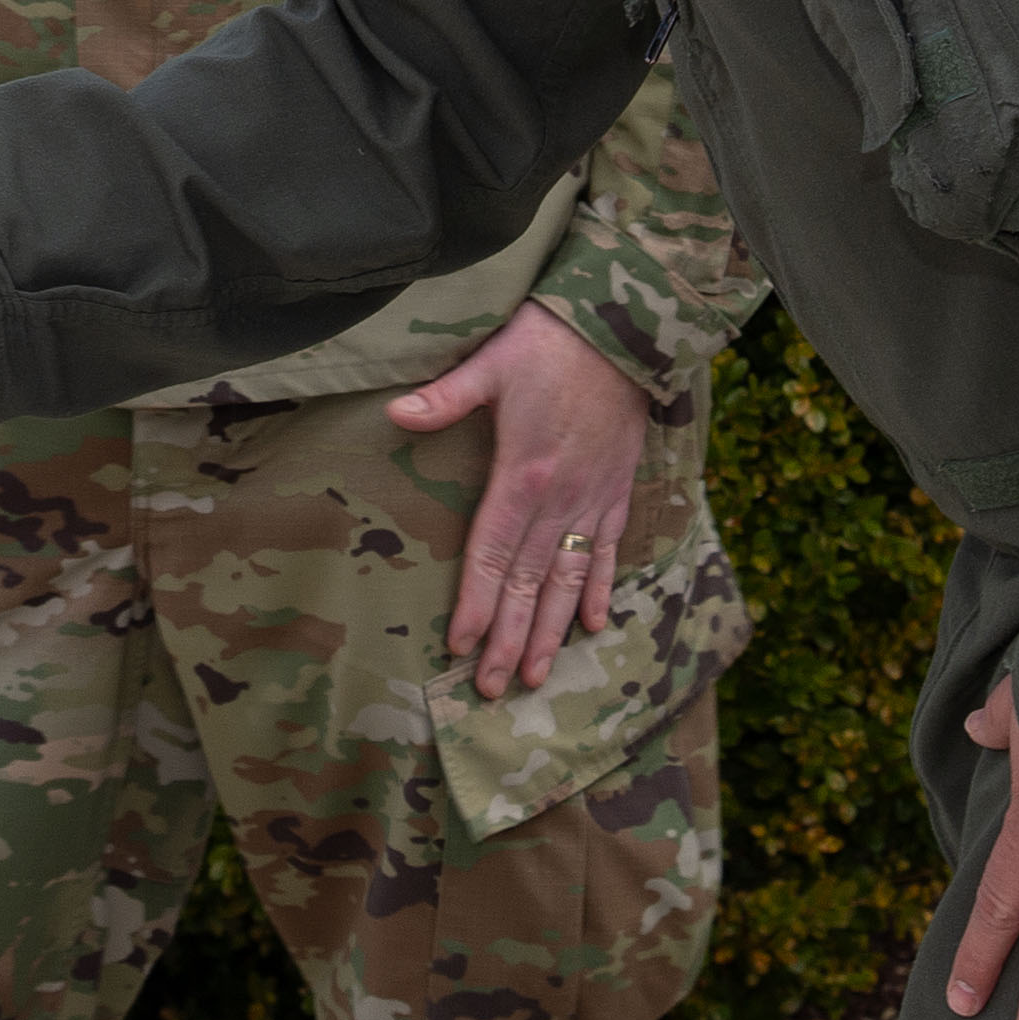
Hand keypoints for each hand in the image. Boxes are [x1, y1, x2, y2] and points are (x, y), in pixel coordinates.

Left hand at [385, 302, 651, 698]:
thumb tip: (395, 413)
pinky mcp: (618, 490)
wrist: (623, 330)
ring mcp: (593, 499)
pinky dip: (601, 590)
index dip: (476, 603)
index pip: (493, 555)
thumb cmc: (549, 343)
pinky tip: (595, 627)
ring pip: (570, 580)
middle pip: (529, 583)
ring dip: (552, 631)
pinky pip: (609, 551)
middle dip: (508, 638)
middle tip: (491, 689)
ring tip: (535, 677)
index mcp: (522, 476)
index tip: (460, 646)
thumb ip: (445, 397)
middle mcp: (559, 499)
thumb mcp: (490, 364)